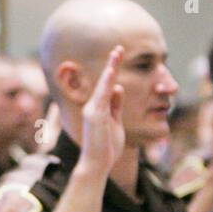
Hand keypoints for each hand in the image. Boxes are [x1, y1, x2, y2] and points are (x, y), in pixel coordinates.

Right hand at [77, 45, 124, 178]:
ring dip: (111, 67)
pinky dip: (107, 82)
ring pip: (104, 85)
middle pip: (105, 81)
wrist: (97, 164)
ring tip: (117, 52)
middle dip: (112, 63)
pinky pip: (103, 95)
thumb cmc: (107, 147)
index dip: (113, 71)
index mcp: (99, 108)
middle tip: (119, 47)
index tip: (119, 55)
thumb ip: (116, 105)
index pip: (108, 86)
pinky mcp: (95, 115)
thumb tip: (119, 88)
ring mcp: (93, 110)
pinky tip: (112, 70)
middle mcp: (93, 106)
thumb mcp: (116, 122)